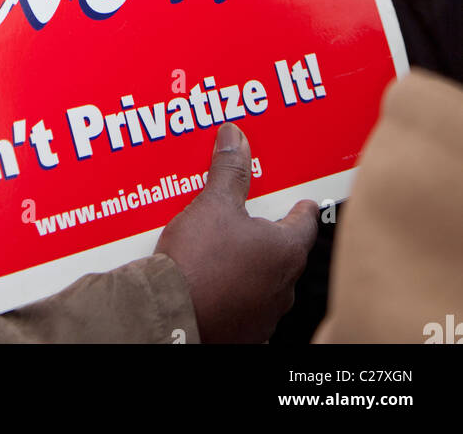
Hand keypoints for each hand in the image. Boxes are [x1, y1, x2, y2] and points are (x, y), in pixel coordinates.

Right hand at [155, 122, 318, 342]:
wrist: (170, 313)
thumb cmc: (197, 263)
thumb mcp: (213, 203)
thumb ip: (229, 170)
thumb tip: (236, 139)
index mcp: (284, 251)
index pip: (305, 223)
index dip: (301, 208)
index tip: (301, 201)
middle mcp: (283, 288)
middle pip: (283, 253)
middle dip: (268, 235)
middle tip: (249, 217)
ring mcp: (264, 315)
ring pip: (265, 282)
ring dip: (251, 266)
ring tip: (224, 249)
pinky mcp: (244, 334)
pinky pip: (246, 308)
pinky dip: (235, 294)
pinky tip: (216, 283)